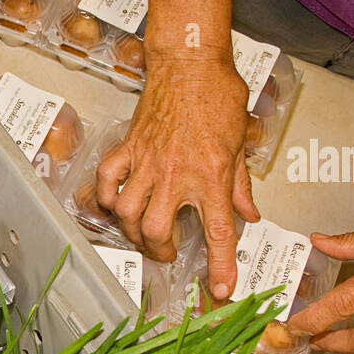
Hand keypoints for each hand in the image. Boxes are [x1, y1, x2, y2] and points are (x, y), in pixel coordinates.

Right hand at [95, 53, 255, 299]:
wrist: (190, 63)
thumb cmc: (218, 96)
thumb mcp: (240, 145)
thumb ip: (241, 186)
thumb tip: (249, 215)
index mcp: (211, 176)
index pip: (218, 233)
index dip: (221, 266)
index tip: (221, 290)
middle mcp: (177, 174)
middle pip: (157, 231)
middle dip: (160, 252)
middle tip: (167, 253)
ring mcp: (147, 162)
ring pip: (126, 213)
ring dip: (132, 232)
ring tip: (142, 235)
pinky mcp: (128, 148)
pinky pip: (106, 181)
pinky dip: (104, 198)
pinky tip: (112, 206)